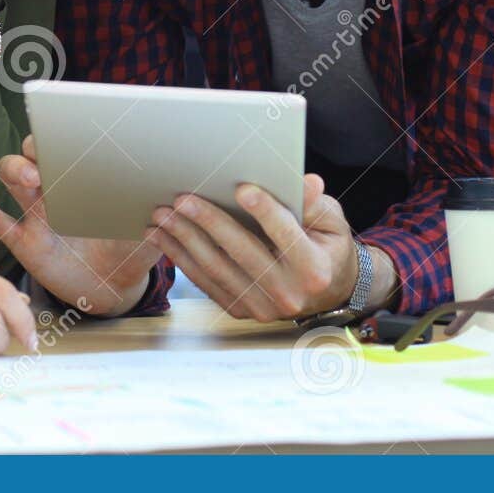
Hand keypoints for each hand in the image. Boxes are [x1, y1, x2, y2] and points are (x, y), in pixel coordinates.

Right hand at [0, 134, 161, 316]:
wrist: (116, 289)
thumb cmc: (133, 249)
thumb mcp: (150, 230)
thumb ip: (156, 215)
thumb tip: (172, 199)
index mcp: (87, 176)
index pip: (69, 141)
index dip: (63, 129)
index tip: (68, 127)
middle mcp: (58, 187)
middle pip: (34, 151)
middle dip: (36, 147)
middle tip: (47, 159)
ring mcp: (37, 213)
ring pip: (12, 177)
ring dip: (14, 170)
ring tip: (27, 179)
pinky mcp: (25, 242)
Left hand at [148, 175, 377, 321]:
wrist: (327, 291)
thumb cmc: (327, 246)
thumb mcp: (331, 222)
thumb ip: (315, 204)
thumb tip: (307, 182)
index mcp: (315, 270)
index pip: (287, 236)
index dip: (266, 211)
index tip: (242, 188)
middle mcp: (288, 294)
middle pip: (243, 253)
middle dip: (210, 223)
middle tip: (182, 198)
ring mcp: (262, 307)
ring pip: (217, 269)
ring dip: (185, 240)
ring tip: (162, 215)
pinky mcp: (241, 310)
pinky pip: (206, 282)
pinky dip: (182, 258)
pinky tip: (162, 237)